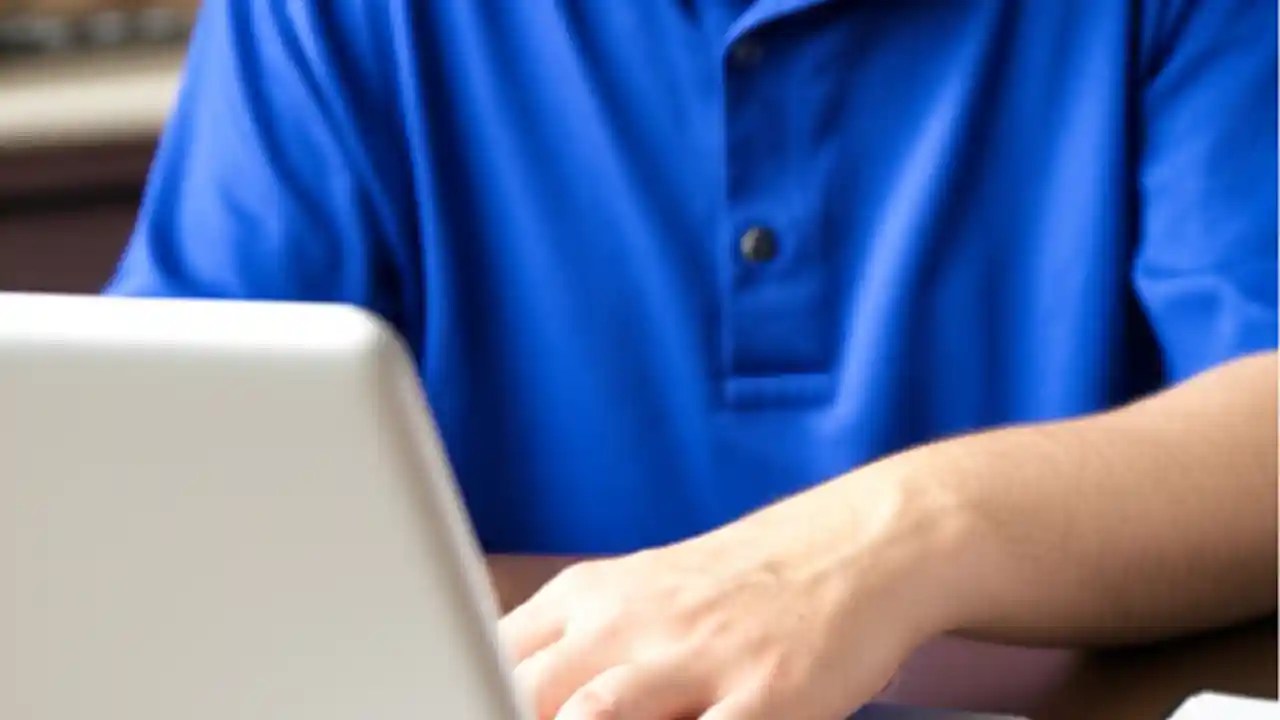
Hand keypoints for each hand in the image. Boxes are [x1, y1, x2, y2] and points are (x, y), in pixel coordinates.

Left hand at [499, 475, 963, 718]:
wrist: (853, 548)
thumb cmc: (735, 587)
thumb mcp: (634, 595)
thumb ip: (565, 646)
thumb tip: (492, 684)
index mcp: (587, 597)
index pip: (487, 656)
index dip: (462, 689)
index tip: (454, 705)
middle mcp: (631, 622)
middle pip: (525, 691)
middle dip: (495, 714)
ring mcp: (697, 657)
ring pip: (593, 718)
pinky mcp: (767, 695)